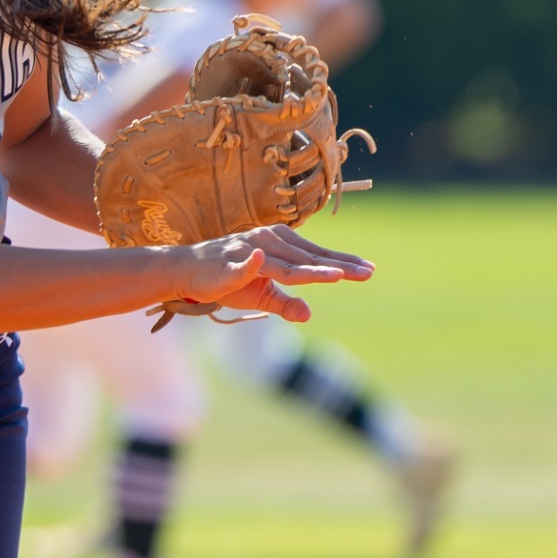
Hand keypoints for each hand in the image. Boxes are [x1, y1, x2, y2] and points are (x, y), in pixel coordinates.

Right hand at [175, 225, 373, 322]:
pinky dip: (253, 263)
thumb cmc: (226, 279)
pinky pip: (244, 265)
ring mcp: (248, 251)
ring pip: (285, 264)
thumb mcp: (260, 296)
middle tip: (369, 273)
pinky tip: (261, 260)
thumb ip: (284, 303)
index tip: (369, 270)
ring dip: (310, 269)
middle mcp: (267, 242)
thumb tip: (308, 314)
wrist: (186, 271)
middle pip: (308, 258)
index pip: (316, 256)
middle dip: (339, 266)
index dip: (343, 263)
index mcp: (278, 246)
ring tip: (337, 276)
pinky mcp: (228, 264)